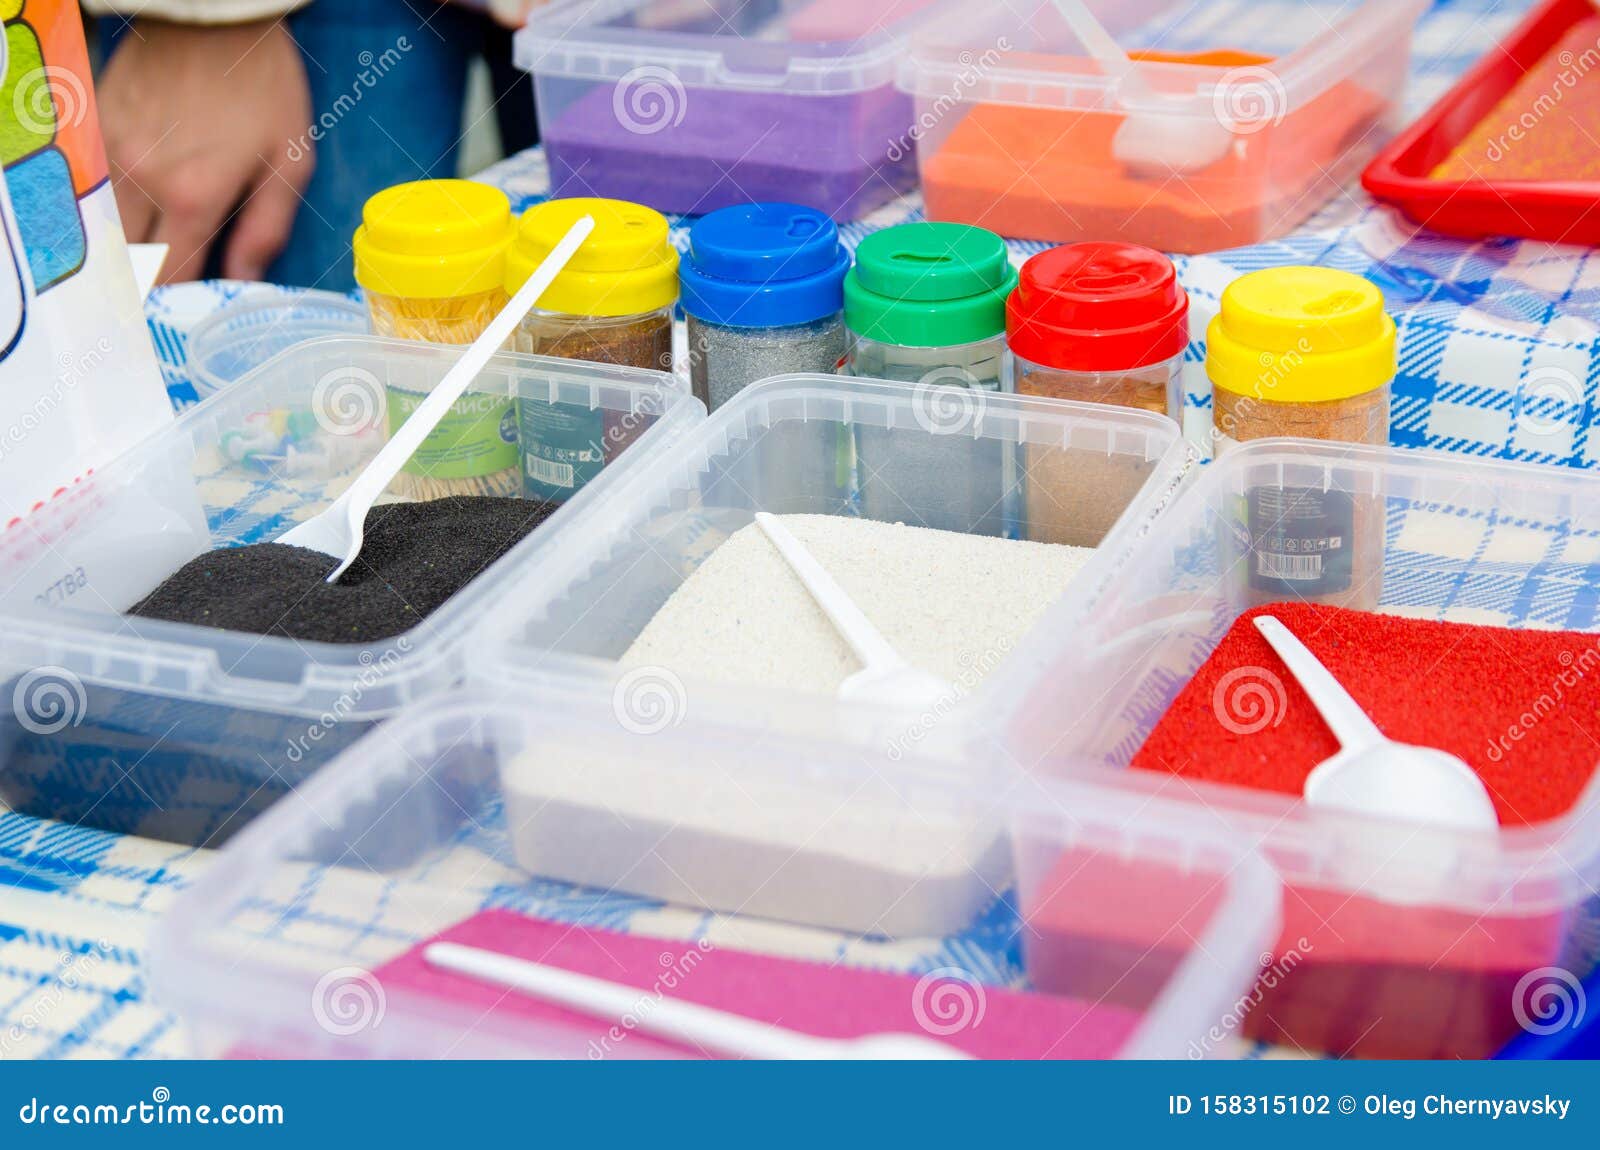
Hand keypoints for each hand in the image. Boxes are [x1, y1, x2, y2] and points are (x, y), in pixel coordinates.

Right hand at [99, 18, 312, 282]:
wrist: (212, 14)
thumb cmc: (262, 86)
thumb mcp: (289, 160)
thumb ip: (266, 229)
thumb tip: (245, 282)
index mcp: (194, 196)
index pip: (174, 277)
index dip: (180, 305)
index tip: (191, 319)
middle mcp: (142, 180)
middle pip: (132, 260)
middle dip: (149, 285)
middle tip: (169, 301)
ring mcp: (111, 152)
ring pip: (107, 226)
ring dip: (127, 249)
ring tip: (152, 264)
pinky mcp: (95, 128)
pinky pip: (95, 186)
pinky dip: (112, 210)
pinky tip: (134, 218)